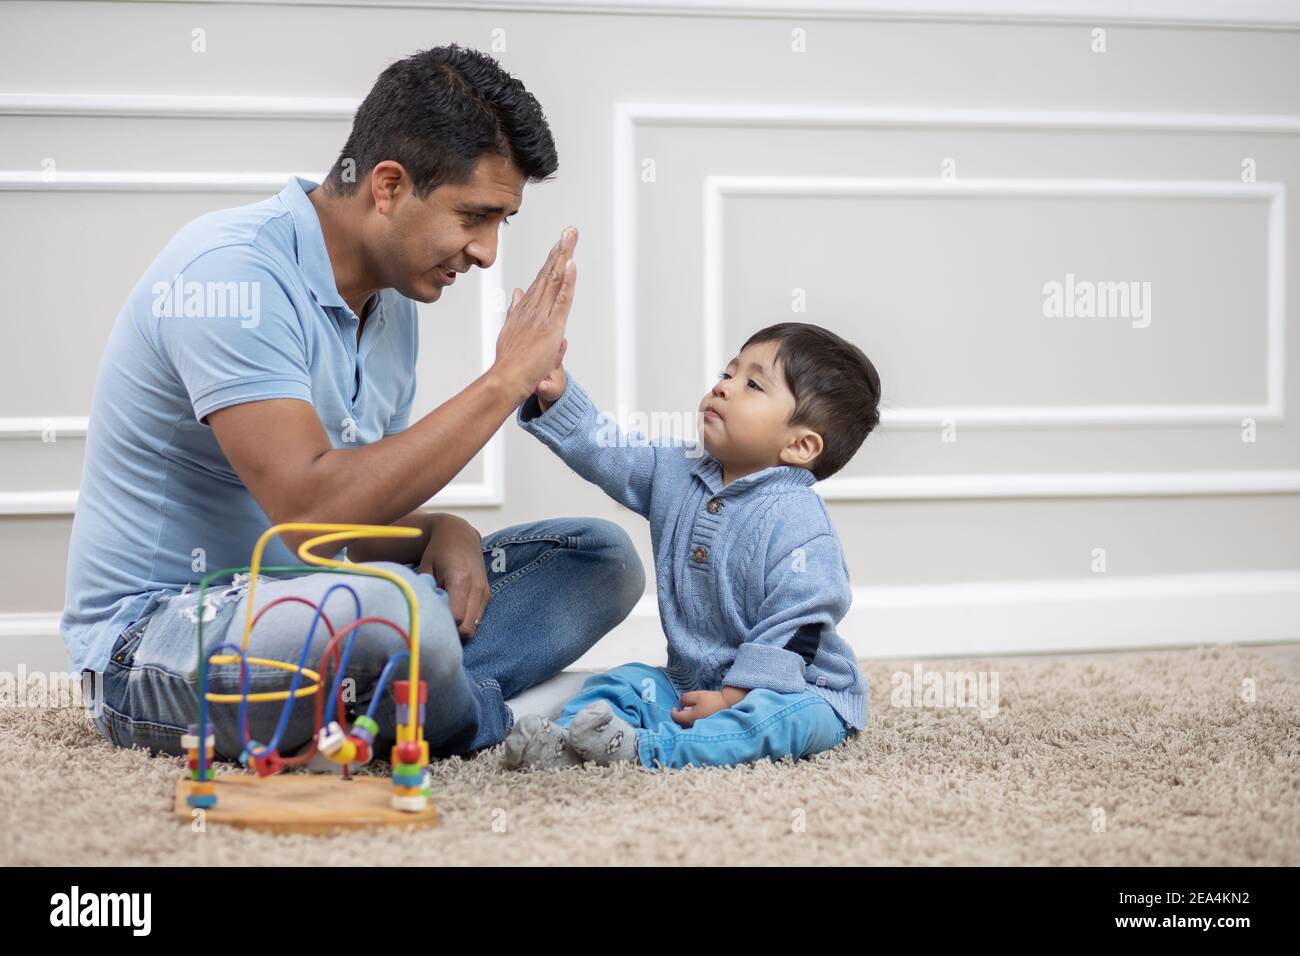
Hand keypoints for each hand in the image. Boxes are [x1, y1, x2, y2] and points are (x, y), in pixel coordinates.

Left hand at [417, 514, 489, 640]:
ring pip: (474, 627)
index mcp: (460, 580)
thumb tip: (421, 615)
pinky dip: (466, 622)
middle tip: (436, 628)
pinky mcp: (487, 594)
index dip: (443, 625)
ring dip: (460, 629)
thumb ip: (425, 590)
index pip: (455, 617)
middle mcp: (476, 587)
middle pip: (467, 627)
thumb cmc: (438, 550)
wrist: (460, 534)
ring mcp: (484, 592)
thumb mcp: (426, 567)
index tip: (430, 624)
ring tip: (444, 621)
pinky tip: (453, 614)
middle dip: (452, 633)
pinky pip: (477, 619)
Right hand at [493, 227, 577, 403]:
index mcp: (525, 310)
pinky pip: (561, 298)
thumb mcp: (511, 331)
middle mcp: (532, 308)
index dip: (551, 261)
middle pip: (549, 273)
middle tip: (570, 230)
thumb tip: (518, 291)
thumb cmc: (509, 363)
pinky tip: (571, 262)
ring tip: (571, 236)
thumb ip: (515, 310)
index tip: (559, 244)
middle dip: (560, 250)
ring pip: (554, 280)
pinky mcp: (550, 327)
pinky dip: (567, 280)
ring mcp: (541, 316)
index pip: (541, 280)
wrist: (506, 379)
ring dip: (564, 256)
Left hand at [671, 690, 729, 726]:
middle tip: (685, 708)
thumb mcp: (697, 695)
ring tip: (693, 711)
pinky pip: (696, 727)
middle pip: (681, 724)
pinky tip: (700, 715)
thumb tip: (680, 704)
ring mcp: (701, 728)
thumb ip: (685, 699)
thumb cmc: (712, 700)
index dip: (673, 712)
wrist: (729, 704)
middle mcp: (694, 726)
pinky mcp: (707, 728)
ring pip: (689, 727)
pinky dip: (694, 722)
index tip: (674, 707)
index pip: (676, 718)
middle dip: (681, 716)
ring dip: (687, 719)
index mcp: (690, 718)